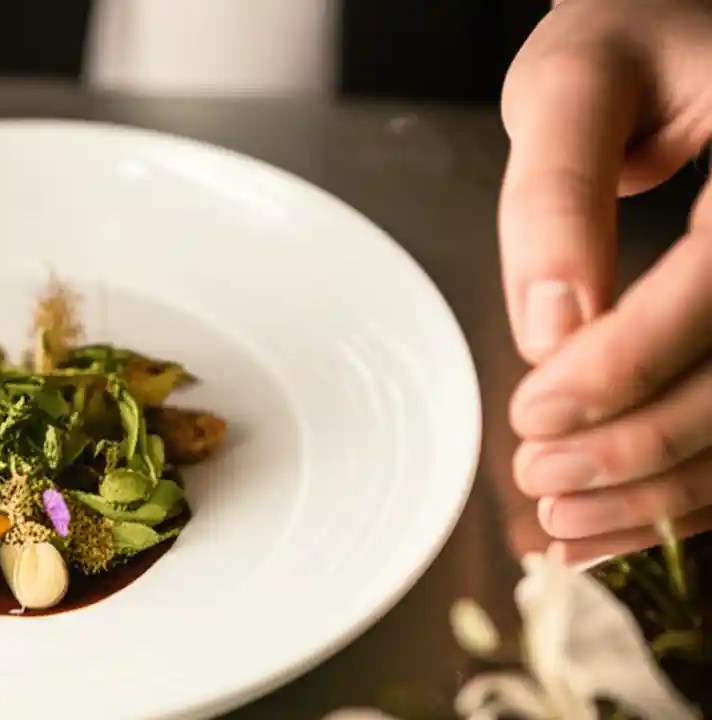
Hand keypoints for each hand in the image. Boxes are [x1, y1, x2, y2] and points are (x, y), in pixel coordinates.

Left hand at [500, 0, 711, 557]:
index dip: (627, 363)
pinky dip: (688, 484)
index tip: (535, 410)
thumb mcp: (576, 85)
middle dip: (638, 444)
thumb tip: (551, 328)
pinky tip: (613, 517)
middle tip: (535, 474)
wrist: (682, 36)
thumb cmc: (629, 46)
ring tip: (559, 518)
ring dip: (663, 489)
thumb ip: (558, 192)